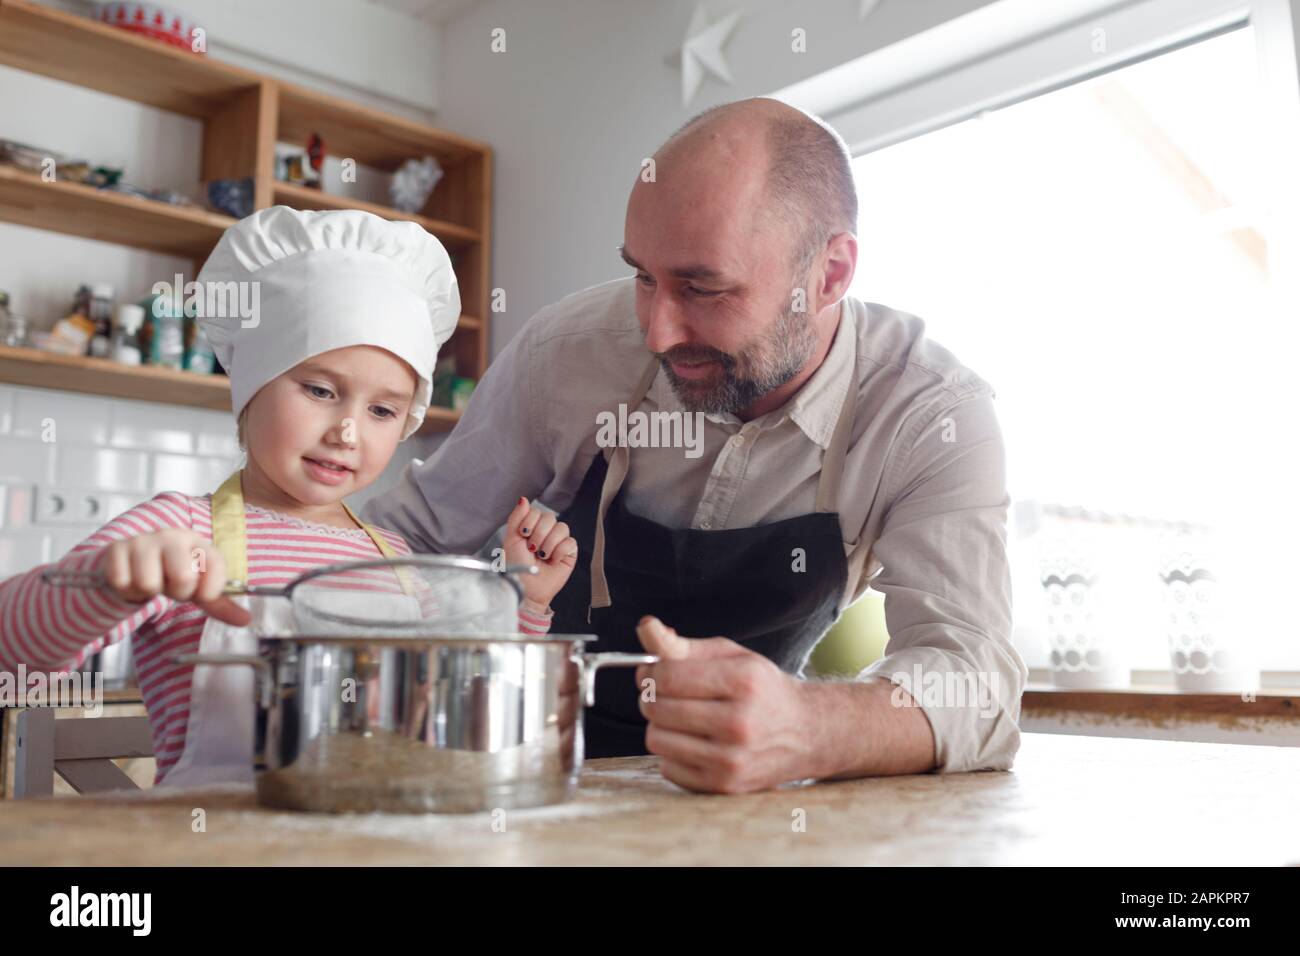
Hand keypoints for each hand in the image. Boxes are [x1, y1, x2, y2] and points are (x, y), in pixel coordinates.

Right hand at [97, 529, 250, 626]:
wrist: (133, 563)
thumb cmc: (171, 574)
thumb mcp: (197, 588)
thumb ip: (220, 605)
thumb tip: (246, 620)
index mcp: (199, 543)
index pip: (215, 567)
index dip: (209, 590)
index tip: (201, 593)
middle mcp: (173, 536)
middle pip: (183, 578)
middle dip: (176, 593)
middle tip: (171, 587)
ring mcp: (144, 540)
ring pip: (149, 583)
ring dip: (148, 592)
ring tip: (151, 582)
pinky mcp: (117, 548)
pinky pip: (121, 582)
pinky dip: (126, 590)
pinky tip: (131, 580)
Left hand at [503, 497, 577, 607]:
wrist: (526, 588)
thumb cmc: (517, 566)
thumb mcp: (511, 539)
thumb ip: (516, 517)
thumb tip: (523, 499)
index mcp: (532, 527)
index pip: (537, 511)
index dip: (530, 521)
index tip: (523, 535)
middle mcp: (546, 532)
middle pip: (550, 518)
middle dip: (538, 534)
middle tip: (532, 549)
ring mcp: (559, 541)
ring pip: (562, 528)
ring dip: (548, 544)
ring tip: (542, 556)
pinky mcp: (569, 552)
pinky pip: (570, 542)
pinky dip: (559, 552)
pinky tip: (552, 561)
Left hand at [634, 616, 813, 793]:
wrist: (805, 733)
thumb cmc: (762, 689)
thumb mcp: (731, 656)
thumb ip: (683, 645)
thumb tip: (646, 627)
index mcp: (743, 682)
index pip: (668, 676)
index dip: (650, 671)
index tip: (653, 671)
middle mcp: (739, 723)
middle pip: (657, 708)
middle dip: (652, 696)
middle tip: (666, 693)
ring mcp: (732, 760)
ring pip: (656, 739)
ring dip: (660, 726)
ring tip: (682, 718)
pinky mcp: (724, 786)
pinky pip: (667, 767)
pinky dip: (673, 753)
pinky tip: (695, 743)